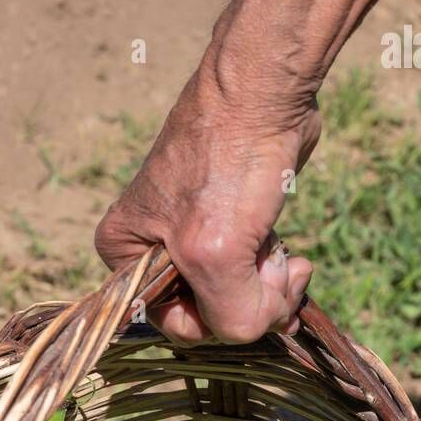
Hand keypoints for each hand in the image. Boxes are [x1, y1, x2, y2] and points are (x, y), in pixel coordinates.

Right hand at [95, 72, 320, 344]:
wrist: (265, 92)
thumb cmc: (228, 163)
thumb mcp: (215, 254)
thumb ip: (229, 314)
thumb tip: (257, 329)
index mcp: (125, 259)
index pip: (174, 327)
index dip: (218, 322)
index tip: (247, 289)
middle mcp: (153, 253)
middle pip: (209, 317)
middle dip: (250, 301)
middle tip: (277, 270)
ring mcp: (194, 241)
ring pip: (238, 300)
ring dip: (271, 290)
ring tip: (290, 260)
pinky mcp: (233, 230)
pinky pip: (255, 280)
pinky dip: (279, 277)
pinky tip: (296, 260)